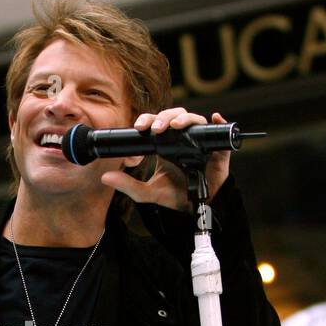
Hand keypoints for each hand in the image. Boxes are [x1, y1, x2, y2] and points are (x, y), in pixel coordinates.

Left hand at [99, 109, 231, 210]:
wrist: (196, 209)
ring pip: (195, 120)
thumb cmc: (175, 196)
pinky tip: (215, 118)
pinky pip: (220, 132)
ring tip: (174, 127)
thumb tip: (105, 177)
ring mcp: (201, 142)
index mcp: (167, 143)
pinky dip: (219, 122)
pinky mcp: (218, 150)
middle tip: (155, 128)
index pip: (156, 122)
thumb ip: (127, 185)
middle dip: (163, 117)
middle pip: (175, 116)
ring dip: (184, 119)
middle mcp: (184, 138)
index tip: (138, 126)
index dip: (148, 119)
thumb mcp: (148, 192)